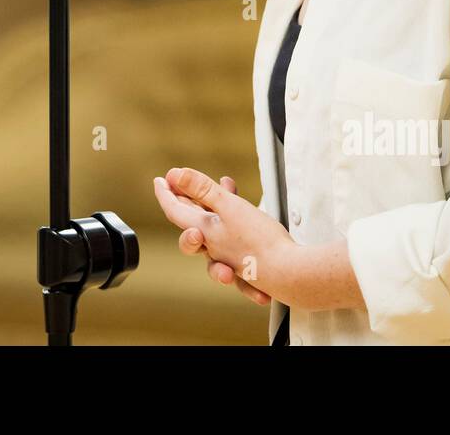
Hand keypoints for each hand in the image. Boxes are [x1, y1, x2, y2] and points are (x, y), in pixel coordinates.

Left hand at [153, 167, 292, 304]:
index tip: (160, 180)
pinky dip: (244, 221)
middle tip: (181, 186)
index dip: (166, 194)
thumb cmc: (261, 242)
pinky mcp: (249, 265)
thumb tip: (175, 174)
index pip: (175, 211)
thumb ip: (203, 190)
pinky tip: (249, 209)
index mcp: (205, 231)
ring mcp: (230, 258)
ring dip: (220, 207)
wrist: (290, 274)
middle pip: (191, 223)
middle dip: (187, 202)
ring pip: (214, 232)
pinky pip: (241, 244)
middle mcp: (213, 246)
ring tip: (228, 185)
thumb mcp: (229, 207)